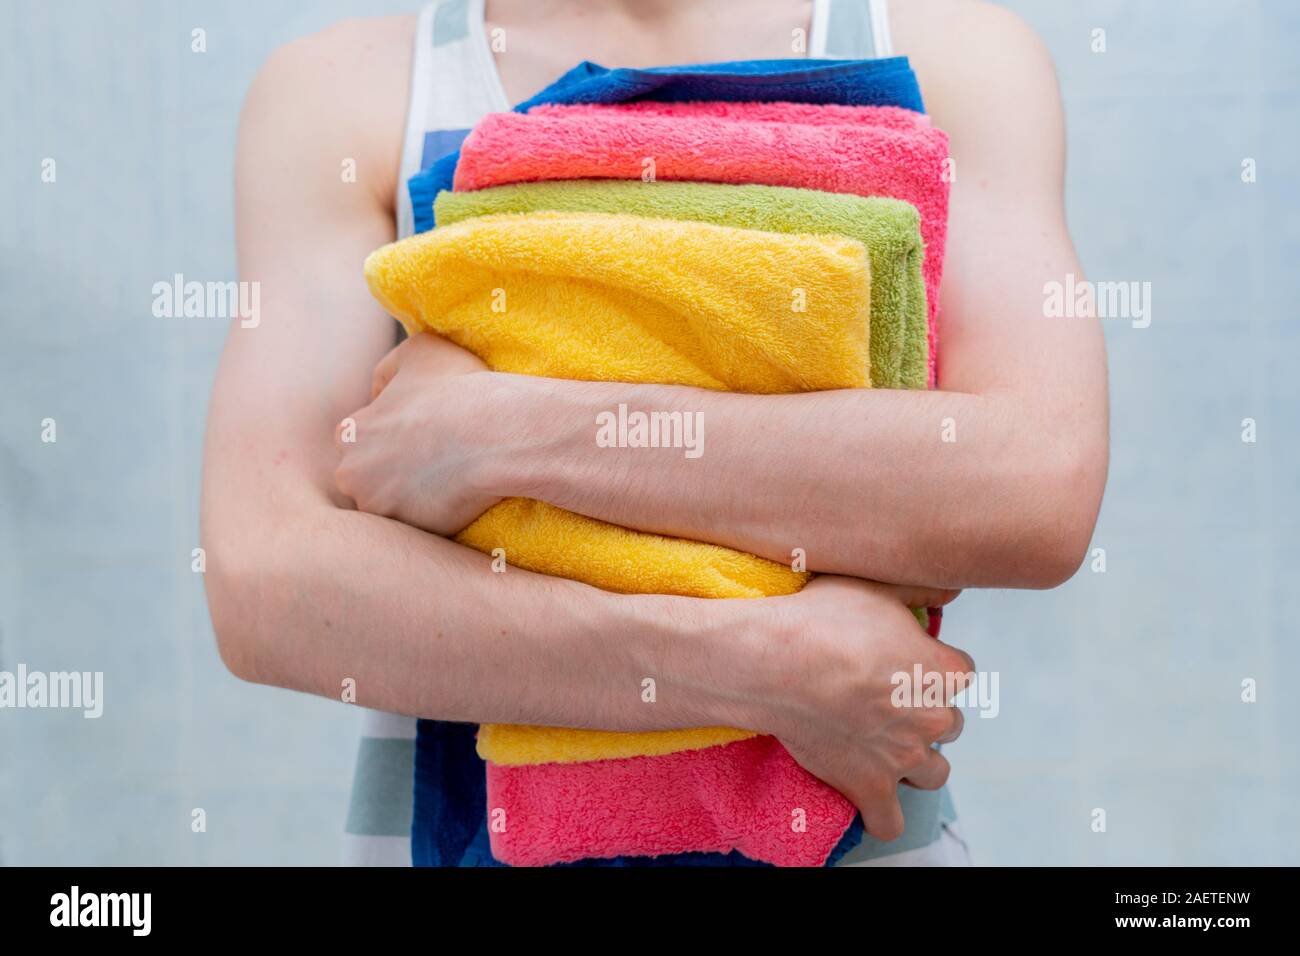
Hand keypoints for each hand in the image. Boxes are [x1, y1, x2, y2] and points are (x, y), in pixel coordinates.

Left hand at [334, 333, 503, 534]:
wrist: (495, 434)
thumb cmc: (457, 388)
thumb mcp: (418, 350)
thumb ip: (388, 368)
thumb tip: (379, 390)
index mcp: (349, 435)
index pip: (360, 440)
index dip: (391, 434)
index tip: (419, 432)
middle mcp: (353, 476)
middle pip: (370, 477)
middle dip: (393, 469)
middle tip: (433, 457)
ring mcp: (383, 510)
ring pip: (393, 505)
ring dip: (412, 495)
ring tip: (447, 479)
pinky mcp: (414, 534)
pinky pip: (422, 527)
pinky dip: (436, 515)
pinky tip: (459, 496)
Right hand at [751, 576, 970, 840]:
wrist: (777, 663)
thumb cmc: (822, 620)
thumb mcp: (877, 586)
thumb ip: (922, 588)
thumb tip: (951, 591)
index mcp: (944, 671)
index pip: (961, 673)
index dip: (931, 666)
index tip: (904, 661)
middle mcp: (934, 718)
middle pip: (950, 723)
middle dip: (924, 713)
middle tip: (886, 699)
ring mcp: (903, 758)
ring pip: (934, 773)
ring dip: (916, 762)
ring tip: (886, 745)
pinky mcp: (869, 787)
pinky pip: (890, 822)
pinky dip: (883, 816)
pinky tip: (872, 800)